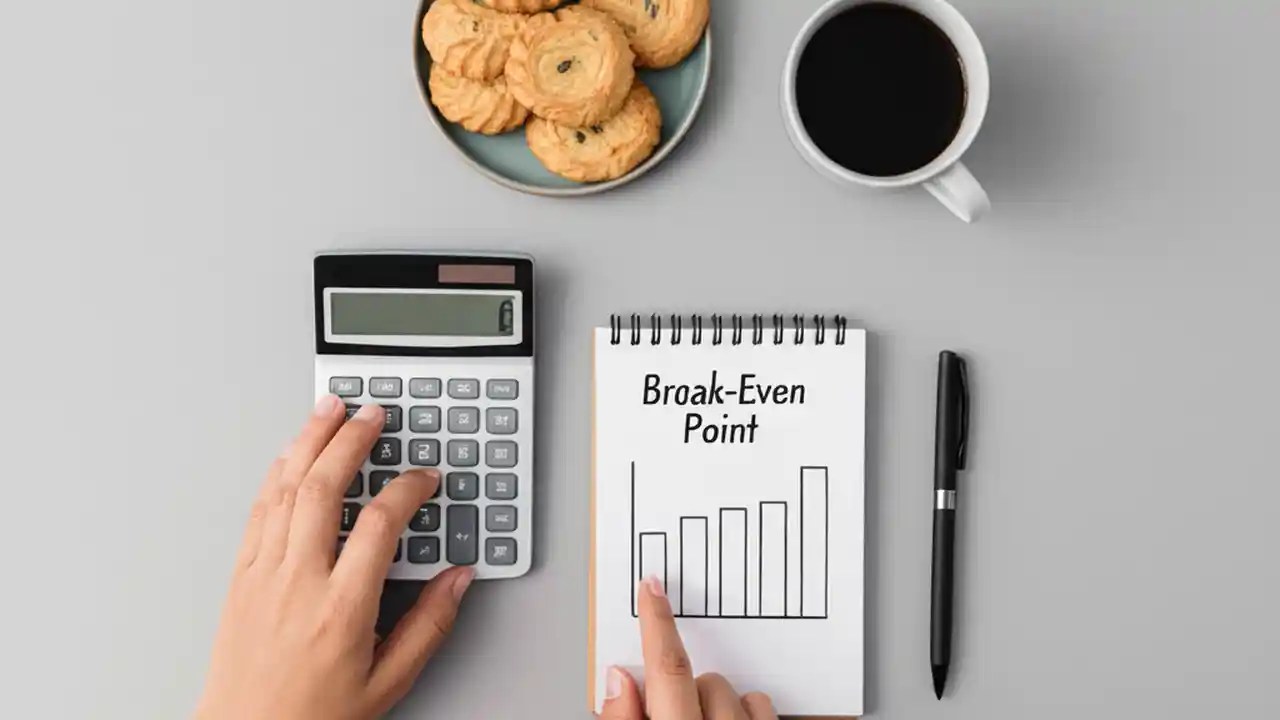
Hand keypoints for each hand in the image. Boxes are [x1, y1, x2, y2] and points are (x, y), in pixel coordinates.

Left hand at [196, 396, 474, 719]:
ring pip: (284, 490)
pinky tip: (289, 456)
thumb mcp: (388, 682)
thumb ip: (429, 625)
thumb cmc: (310, 717)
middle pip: (323, 489)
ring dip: (308, 443)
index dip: (407, 490)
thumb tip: (457, 580)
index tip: (424, 478)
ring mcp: (262, 575)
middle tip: (372, 414)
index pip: (378, 525)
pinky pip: (258, 511)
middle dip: (351, 441)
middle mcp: (297, 583)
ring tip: (328, 412)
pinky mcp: (239, 578)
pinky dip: (276, 475)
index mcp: (341, 609)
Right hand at [599, 576, 777, 719]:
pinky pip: (764, 705)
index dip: (657, 625)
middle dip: (685, 695)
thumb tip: (618, 680)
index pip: (669, 669)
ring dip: (717, 707)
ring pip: (736, 692)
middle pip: (704, 680)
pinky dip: (747, 715)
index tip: (651, 587)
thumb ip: (625, 719)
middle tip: (672, 719)